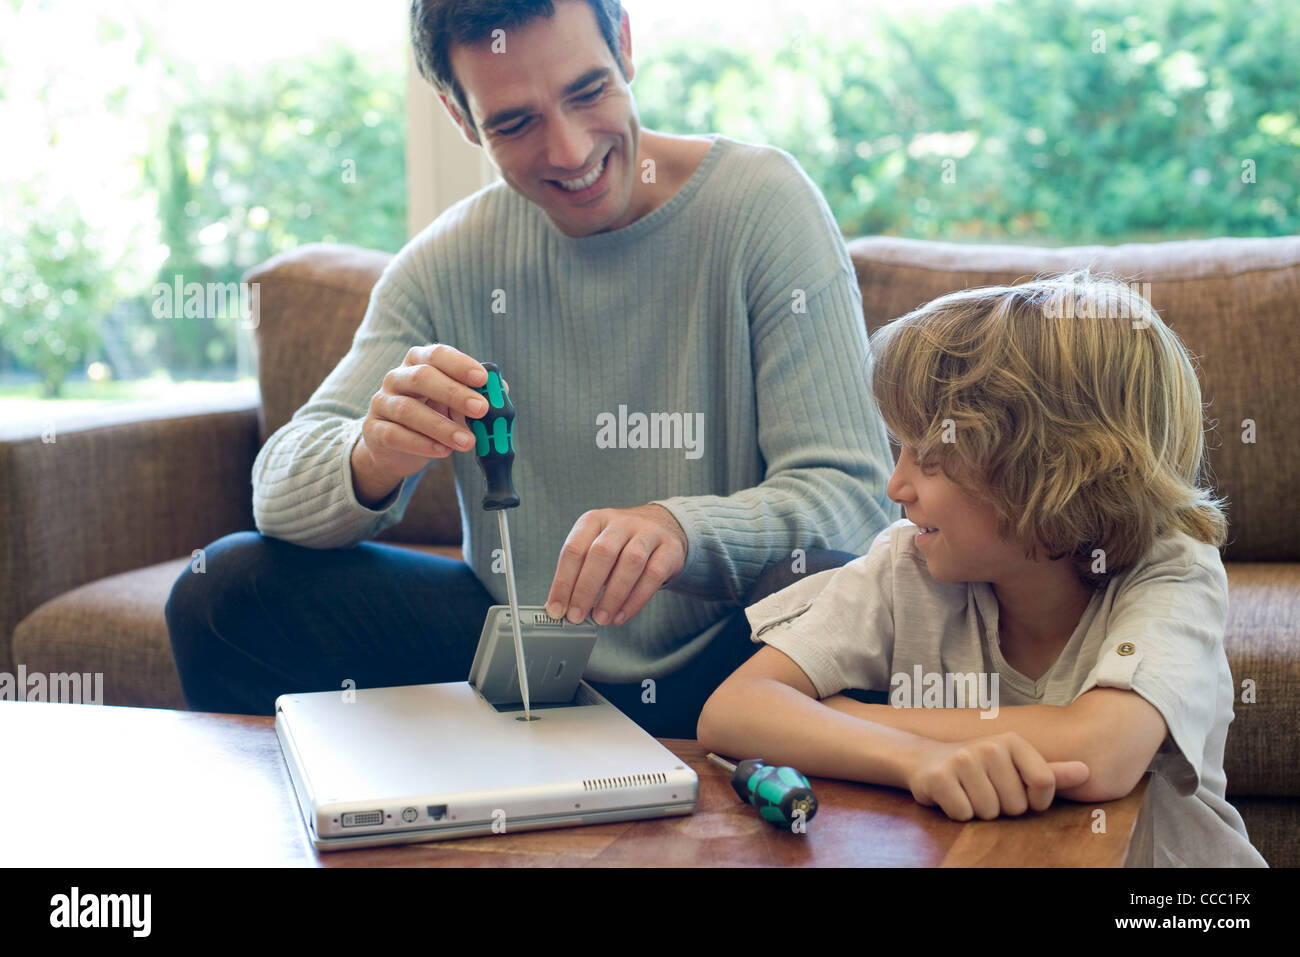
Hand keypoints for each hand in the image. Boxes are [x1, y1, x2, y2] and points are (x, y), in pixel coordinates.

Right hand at [351, 344, 505, 505]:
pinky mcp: (373, 430)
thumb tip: (501, 392)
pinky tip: (443, 451)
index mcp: (419, 363)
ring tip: (468, 442)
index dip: (460, 364)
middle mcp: (397, 377)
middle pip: (422, 377)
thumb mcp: (455, 404)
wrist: (395, 447)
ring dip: (442, 426)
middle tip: (481, 410)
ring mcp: (382, 403)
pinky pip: (395, 435)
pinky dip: (422, 444)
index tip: (483, 378)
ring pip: (408, 409)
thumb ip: (476, 396)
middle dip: (454, 393)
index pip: (437, 354)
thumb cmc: (432, 416)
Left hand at [545, 505, 688, 626]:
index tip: (557, 609)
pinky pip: (652, 575)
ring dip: (613, 596)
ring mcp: (647, 533)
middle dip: (586, 589)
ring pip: (630, 563)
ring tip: (601, 618)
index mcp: (594, 520)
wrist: (660, 527)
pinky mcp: (669, 549)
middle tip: (576, 616)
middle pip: (601, 553)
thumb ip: (580, 572)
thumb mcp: (596, 546)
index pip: (574, 549)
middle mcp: (620, 523)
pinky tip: (622, 615)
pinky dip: (635, 600)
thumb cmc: (620, 544)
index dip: (563, 582)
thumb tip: (564, 606)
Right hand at [904, 732, 1089, 820]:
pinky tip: (952, 796)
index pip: (1045, 783)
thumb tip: (1088, 772)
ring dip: (979, 811)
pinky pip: (964, 814)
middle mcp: (989, 746)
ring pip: (990, 812)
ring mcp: (962, 760)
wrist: (926, 761)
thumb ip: (1052, 773)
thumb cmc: (979, 768)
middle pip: (1016, 805)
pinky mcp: (940, 777)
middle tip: (984, 789)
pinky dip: (958, 813)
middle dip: (1001, 806)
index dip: (1035, 800)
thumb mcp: (1016, 766)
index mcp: (1013, 741)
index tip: (1019, 793)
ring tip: (968, 792)